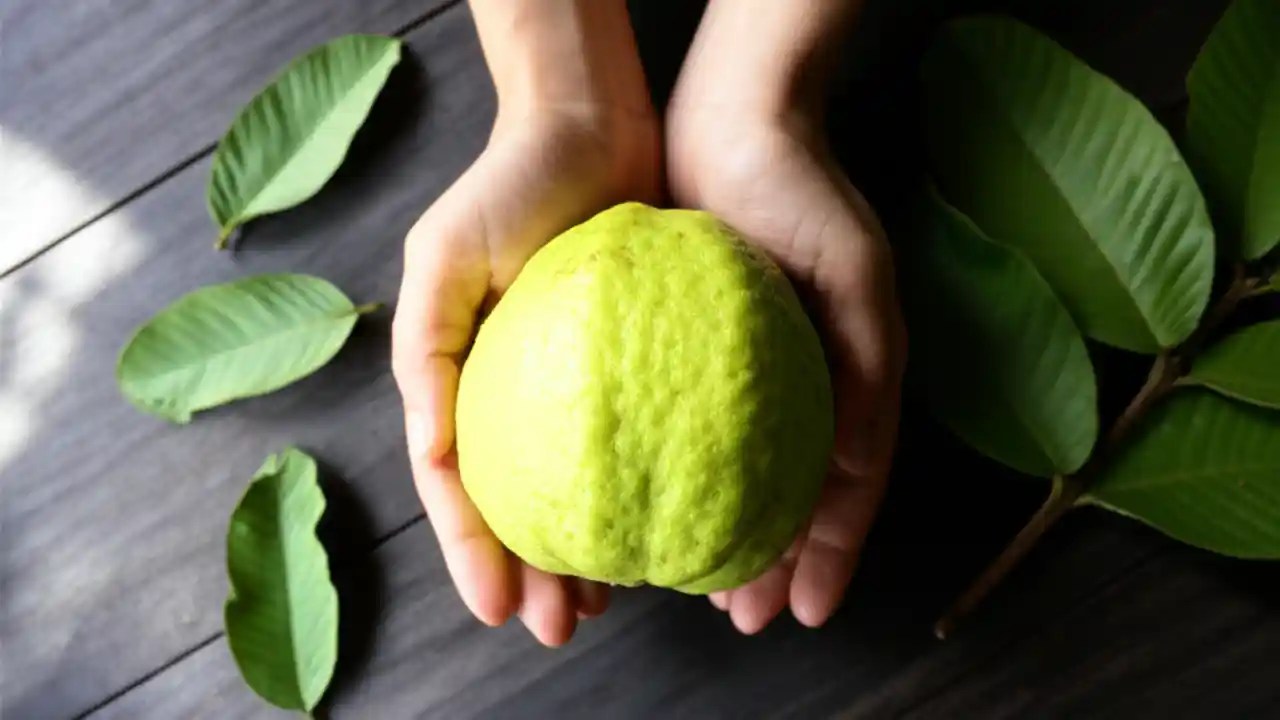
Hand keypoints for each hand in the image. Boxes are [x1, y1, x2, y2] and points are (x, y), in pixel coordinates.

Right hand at [392, 2, 660, 646]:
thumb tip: (431, 450)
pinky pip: (635, 443)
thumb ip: (425, 350)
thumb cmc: (508, 185)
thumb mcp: (443, 258)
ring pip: (578, 489)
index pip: (459, 486)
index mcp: (463, 381)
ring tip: (609, 604)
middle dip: (535, 575)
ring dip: (586, 552)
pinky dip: (639, 491)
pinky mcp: (632, 367)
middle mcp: (516, 394)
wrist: (590, 127)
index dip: (474, 553)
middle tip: (565, 628)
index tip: (500, 610)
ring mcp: (574, 386)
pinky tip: (657, 528)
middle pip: (521, 504)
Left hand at [667, 8, 906, 631]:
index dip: (828, 554)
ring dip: (715, 531)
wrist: (730, 119)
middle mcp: (792, 386)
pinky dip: (669, 473)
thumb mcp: (858, 278)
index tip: (804, 611)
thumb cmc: (802, 191)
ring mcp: (737, 372)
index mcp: (843, 379)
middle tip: (739, 615)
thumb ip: (869, 372)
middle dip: (765, 562)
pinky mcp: (680, 352)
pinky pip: (675, 428)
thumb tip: (856, 467)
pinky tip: (642, 502)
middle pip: (782, 493)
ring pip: (727, 472)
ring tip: (688, 585)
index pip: (844, 486)